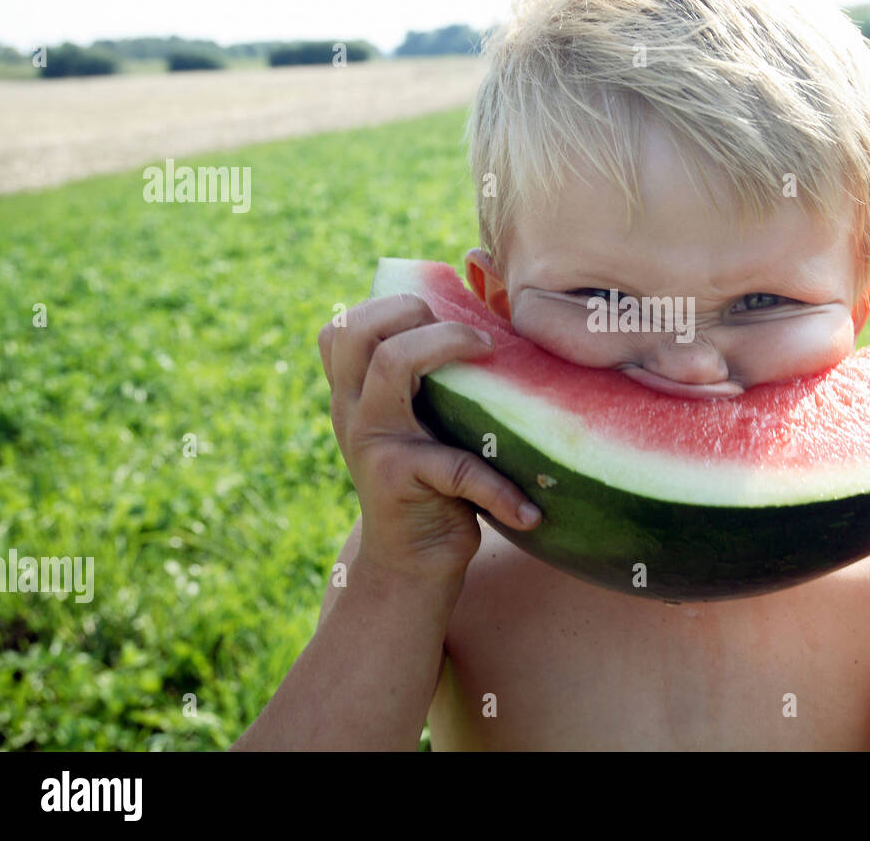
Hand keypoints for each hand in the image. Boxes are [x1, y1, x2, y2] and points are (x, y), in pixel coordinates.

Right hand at [318, 293, 540, 577]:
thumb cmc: (434, 483)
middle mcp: (353, 412)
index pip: (340, 329)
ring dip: (447, 345)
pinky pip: (456, 466)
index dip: (385, 305)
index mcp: (355, 396)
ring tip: (489, 353)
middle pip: (355, 330)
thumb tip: (495, 320)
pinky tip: (529, 511)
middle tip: (466, 334)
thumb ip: (432, 386)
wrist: (412, 564)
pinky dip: (501, 490)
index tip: (440, 314)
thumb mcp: (423, 428)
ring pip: (391, 364)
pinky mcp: (399, 481)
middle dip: (410, 311)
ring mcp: (374, 442)